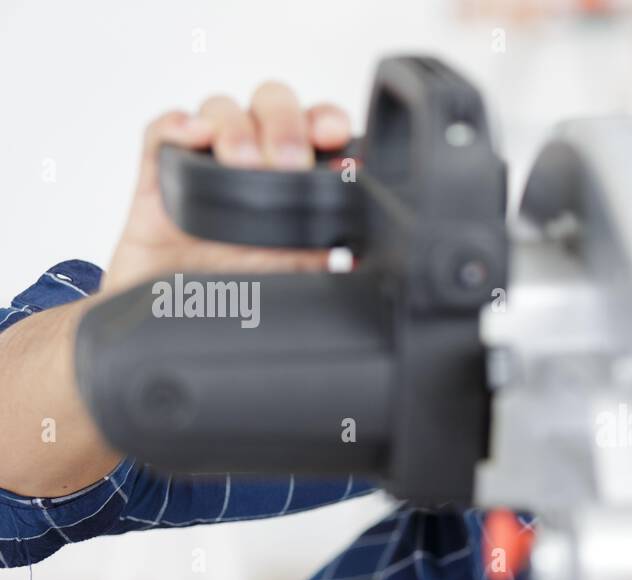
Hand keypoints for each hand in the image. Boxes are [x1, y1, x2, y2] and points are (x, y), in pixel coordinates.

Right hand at [102, 82, 351, 294]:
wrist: (178, 310)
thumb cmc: (240, 280)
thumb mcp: (290, 271)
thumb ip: (320, 255)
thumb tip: (356, 256)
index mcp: (294, 168)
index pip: (315, 123)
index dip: (326, 120)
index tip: (334, 136)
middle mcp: (254, 150)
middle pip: (271, 103)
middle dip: (284, 123)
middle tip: (287, 162)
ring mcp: (206, 153)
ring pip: (221, 108)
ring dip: (236, 128)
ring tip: (242, 163)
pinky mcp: (162, 165)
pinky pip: (162, 130)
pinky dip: (178, 125)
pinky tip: (194, 136)